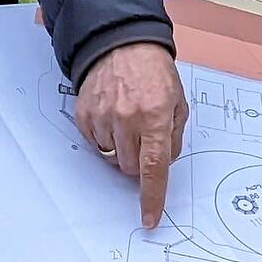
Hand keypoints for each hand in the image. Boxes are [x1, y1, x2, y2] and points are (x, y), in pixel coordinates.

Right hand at [75, 42, 187, 228]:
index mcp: (155, 115)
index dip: (153, 196)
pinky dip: (105, 138)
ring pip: (111, 158)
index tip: (150, 218)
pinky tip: (112, 117)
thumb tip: (165, 164)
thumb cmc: (153, 71)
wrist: (121, 43)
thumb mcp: (177, 100)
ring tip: (127, 120)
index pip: (153, 166)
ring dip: (121, 148)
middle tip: (143, 136)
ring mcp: (102, 117)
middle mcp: (127, 118)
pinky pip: (95, 144)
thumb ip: (174, 135)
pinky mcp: (84, 115)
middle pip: (129, 167)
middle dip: (138, 160)